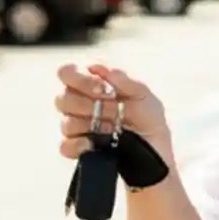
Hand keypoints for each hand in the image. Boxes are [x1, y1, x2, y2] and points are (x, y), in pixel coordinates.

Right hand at [55, 63, 172, 161]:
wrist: (156, 150)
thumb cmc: (148, 118)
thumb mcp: (144, 96)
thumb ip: (124, 81)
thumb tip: (102, 69)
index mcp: (91, 87)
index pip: (67, 75)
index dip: (75, 77)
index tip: (98, 87)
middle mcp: (80, 106)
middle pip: (62, 100)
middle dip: (84, 103)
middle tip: (106, 108)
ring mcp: (79, 129)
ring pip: (66, 123)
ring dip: (88, 124)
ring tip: (111, 127)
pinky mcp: (80, 150)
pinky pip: (66, 147)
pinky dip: (78, 145)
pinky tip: (93, 143)